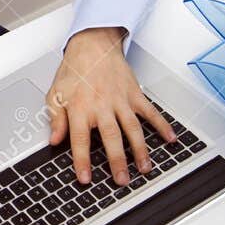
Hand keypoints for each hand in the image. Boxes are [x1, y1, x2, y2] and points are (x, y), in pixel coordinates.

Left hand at [45, 26, 175, 183]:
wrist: (93, 44)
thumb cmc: (74, 70)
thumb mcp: (55, 94)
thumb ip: (55, 119)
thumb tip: (54, 139)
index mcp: (80, 108)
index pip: (80, 139)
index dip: (82, 160)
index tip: (85, 178)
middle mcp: (102, 106)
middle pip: (111, 138)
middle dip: (117, 161)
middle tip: (121, 180)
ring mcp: (120, 101)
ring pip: (132, 129)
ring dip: (140, 150)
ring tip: (144, 168)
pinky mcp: (134, 95)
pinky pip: (150, 112)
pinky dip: (161, 125)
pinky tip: (169, 139)